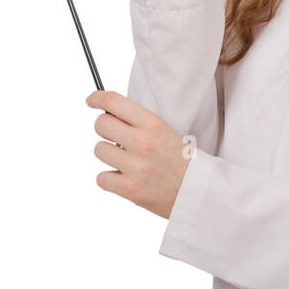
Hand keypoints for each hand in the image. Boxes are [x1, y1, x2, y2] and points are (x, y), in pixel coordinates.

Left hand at [86, 89, 191, 218]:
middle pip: (100, 125)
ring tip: (127, 162)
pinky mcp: (130, 189)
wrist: (197, 191)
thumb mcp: (163, 131)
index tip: (91, 100)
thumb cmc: (179, 160)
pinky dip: (110, 179)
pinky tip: (126, 178)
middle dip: (105, 130)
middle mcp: (142, 142)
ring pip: (99, 150)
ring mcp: (135, 166)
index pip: (113, 101)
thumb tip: (108, 113)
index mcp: (152, 124)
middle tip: (116, 138)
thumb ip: (137, 122)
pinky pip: (101, 178)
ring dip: (109, 155)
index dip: (97, 98)